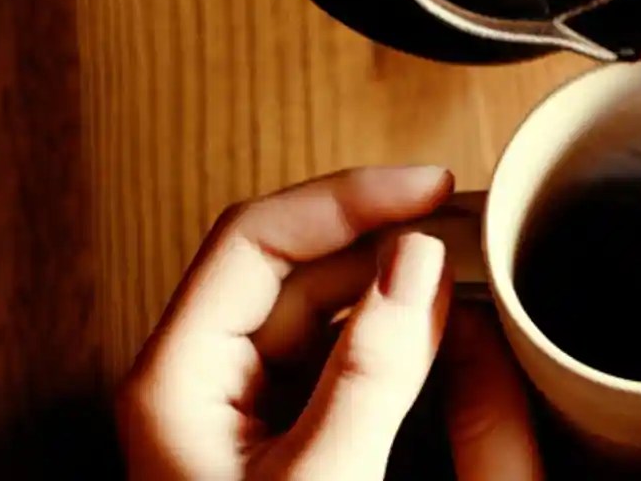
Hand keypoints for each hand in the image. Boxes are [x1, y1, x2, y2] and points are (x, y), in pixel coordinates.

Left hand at [116, 166, 458, 479]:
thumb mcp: (315, 479)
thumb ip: (367, 375)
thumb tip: (416, 264)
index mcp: (178, 378)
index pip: (256, 238)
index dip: (345, 199)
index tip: (426, 189)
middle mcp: (205, 380)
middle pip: (294, 266)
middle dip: (380, 235)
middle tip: (461, 222)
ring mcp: (245, 407)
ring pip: (324, 309)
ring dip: (392, 282)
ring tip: (461, 265)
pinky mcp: (285, 436)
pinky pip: (343, 357)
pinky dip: (393, 334)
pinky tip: (437, 327)